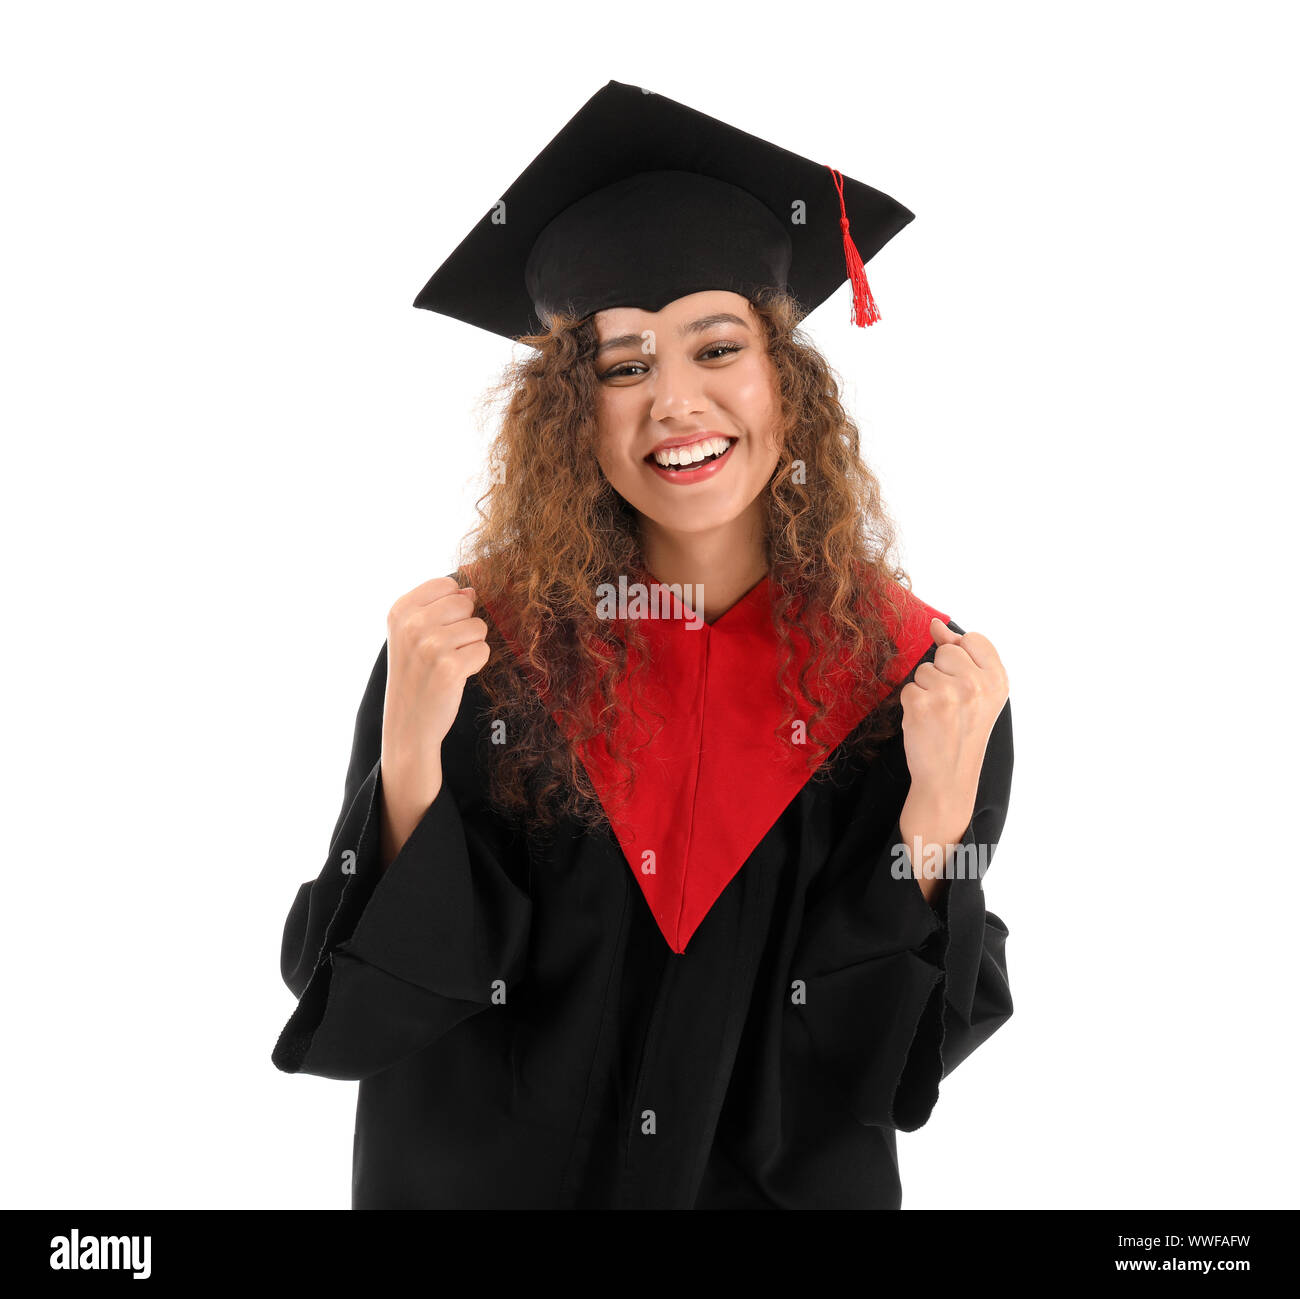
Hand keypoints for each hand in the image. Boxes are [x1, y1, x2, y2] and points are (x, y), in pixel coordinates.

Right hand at [381, 576, 490, 815]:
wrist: (408, 723)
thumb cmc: (415, 675)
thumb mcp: (413, 635)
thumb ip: (439, 607)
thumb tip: (472, 590)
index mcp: (400, 610)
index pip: (447, 584)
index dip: (453, 606)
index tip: (438, 629)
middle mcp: (412, 624)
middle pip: (466, 603)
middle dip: (464, 626)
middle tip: (445, 650)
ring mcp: (430, 645)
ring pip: (479, 627)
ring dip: (471, 647)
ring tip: (448, 664)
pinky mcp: (450, 667)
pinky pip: (484, 650)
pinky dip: (476, 664)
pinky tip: (456, 677)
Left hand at [899, 618, 1009, 835]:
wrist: (949, 778)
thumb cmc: (963, 733)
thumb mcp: (978, 694)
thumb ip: (961, 654)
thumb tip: (935, 623)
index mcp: (998, 680)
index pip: (972, 639)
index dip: (961, 657)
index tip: (962, 681)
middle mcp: (977, 684)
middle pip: (945, 651)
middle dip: (941, 673)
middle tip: (951, 705)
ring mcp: (950, 694)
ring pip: (923, 669)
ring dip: (925, 690)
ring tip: (939, 716)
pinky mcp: (923, 704)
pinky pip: (907, 688)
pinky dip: (911, 705)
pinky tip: (925, 723)